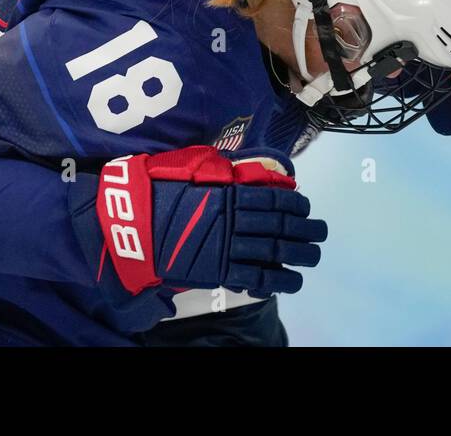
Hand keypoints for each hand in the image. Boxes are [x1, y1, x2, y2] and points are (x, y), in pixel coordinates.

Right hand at [91, 146, 326, 296]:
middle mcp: (232, 218)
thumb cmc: (156, 192)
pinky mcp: (216, 270)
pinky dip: (276, 280)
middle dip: (306, 229)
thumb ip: (216, 170)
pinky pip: (254, 276)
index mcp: (228, 193)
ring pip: (274, 250)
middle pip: (280, 224)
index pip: (273, 198)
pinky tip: (292, 282)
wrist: (128, 222)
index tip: (307, 207)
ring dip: (299, 254)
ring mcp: (225, 245)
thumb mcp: (188, 169)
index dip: (295, 203)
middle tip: (322, 232)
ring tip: (314, 256)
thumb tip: (237, 169)